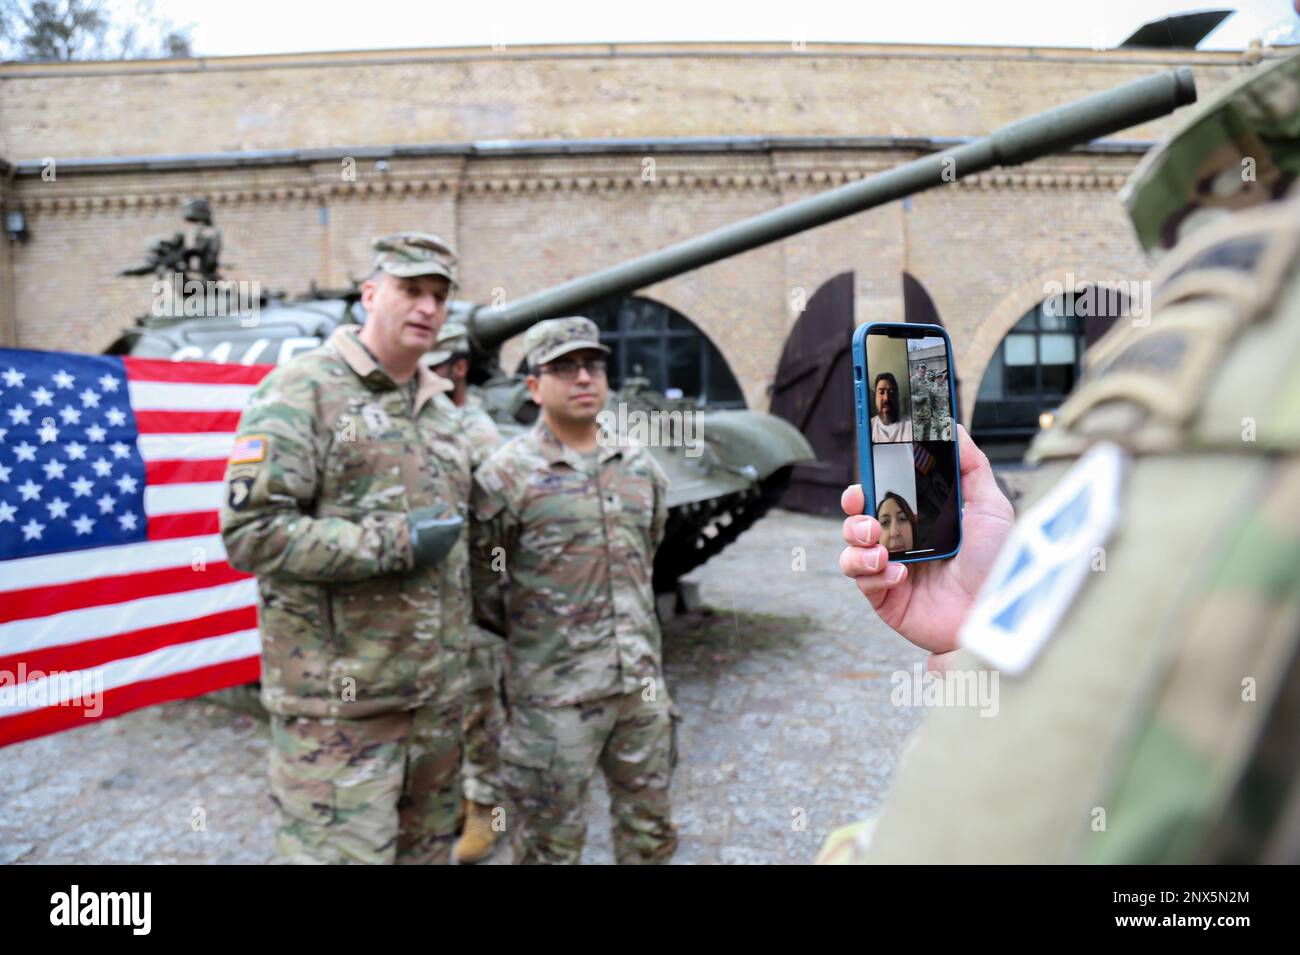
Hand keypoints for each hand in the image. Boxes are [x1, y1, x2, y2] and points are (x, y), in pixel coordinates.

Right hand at [409, 505, 463, 567]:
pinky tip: (428, 543)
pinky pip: (442, 551)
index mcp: (447, 530)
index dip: (453, 518)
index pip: (458, 523)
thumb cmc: (412, 527)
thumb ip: (437, 509)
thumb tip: (446, 505)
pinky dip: (439, 546)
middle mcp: (448, 543)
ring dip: (444, 537)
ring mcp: (442, 553)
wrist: (400, 547)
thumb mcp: (424, 513)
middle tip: (439, 523)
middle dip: (450, 528)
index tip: (445, 516)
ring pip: (449, 543)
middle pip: (455, 533)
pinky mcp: (436, 560)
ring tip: (432, 533)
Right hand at [838, 424, 1014, 662]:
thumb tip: (953, 427)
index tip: (864, 460)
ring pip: (849, 546)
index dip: (869, 475)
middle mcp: (901, 541)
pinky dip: (874, 572)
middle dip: (852, 505)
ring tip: (880, 547)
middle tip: (861, 503)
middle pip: (857, 514)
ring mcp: (889, 569)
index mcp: (920, 518)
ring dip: (857, 540)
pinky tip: (899, 574)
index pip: (885, 491)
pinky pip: (860, 578)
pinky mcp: (884, 597)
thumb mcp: (990, 507)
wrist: (995, 617)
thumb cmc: (997, 564)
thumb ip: (970, 466)